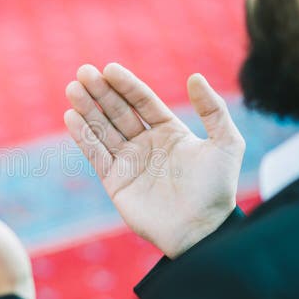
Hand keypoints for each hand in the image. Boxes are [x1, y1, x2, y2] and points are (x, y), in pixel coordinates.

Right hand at [64, 63, 244, 258]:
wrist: (202, 230)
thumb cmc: (218, 190)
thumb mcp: (226, 144)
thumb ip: (214, 110)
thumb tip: (195, 76)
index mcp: (169, 132)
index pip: (142, 101)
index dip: (126, 85)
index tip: (109, 68)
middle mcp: (146, 144)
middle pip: (118, 111)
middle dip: (100, 92)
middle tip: (83, 71)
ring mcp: (129, 162)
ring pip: (103, 129)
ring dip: (87, 109)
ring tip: (73, 88)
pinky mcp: (115, 182)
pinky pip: (96, 154)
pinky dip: (83, 136)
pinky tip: (71, 117)